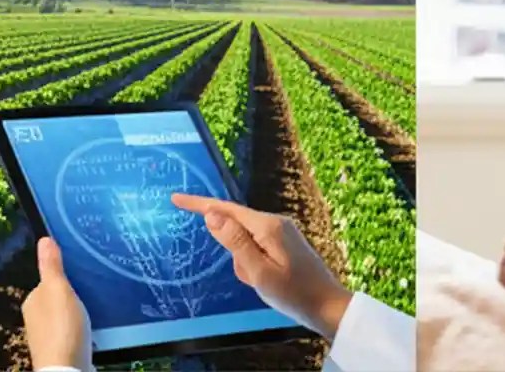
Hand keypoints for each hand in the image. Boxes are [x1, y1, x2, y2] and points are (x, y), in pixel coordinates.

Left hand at [22, 237, 91, 371]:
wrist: (68, 370)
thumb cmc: (62, 331)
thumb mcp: (59, 289)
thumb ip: (52, 266)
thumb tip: (44, 240)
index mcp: (33, 301)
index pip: (49, 280)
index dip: (66, 277)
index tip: (81, 276)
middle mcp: (36, 319)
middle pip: (59, 298)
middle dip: (74, 297)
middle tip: (91, 294)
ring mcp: (49, 336)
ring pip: (67, 316)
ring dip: (80, 314)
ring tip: (95, 313)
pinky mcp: (63, 349)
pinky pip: (74, 333)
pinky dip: (83, 331)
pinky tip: (92, 332)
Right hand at [171, 193, 352, 340]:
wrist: (328, 306)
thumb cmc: (293, 293)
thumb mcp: (258, 271)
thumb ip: (234, 242)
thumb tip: (212, 215)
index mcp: (268, 226)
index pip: (226, 209)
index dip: (199, 205)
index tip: (177, 199)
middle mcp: (276, 222)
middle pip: (236, 229)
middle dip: (236, 256)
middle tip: (254, 279)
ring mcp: (282, 232)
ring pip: (245, 244)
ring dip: (247, 265)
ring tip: (266, 284)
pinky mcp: (285, 243)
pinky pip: (257, 250)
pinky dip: (256, 267)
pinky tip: (271, 283)